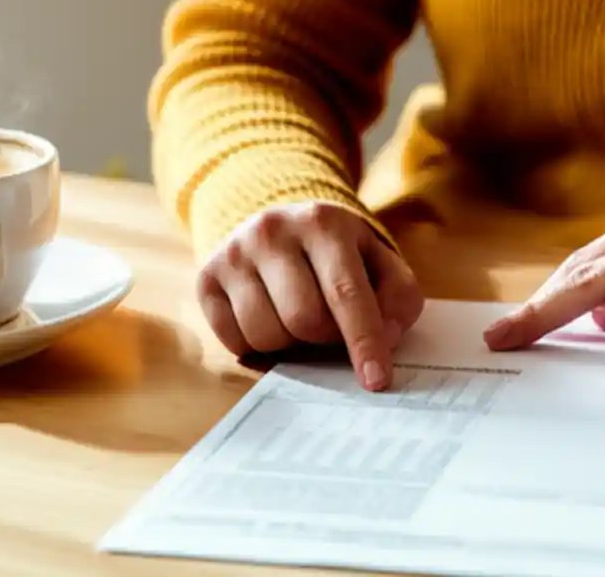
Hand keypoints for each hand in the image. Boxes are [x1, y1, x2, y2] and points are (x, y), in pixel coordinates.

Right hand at [199, 201, 423, 391]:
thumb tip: (384, 337)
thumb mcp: (380, 263)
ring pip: (265, 334)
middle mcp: (272, 230)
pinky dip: (258, 344)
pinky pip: (234, 340)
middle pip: (304, 319)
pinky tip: (269, 317)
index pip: (346, 293)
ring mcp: (234, 253)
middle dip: (325, 338)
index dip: (364, 341)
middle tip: (330, 328)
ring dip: (290, 344)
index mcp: (324, 222)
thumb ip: (398, 299)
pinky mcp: (206, 277)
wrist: (279, 226)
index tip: (376, 381)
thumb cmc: (340, 256)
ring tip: (297, 317)